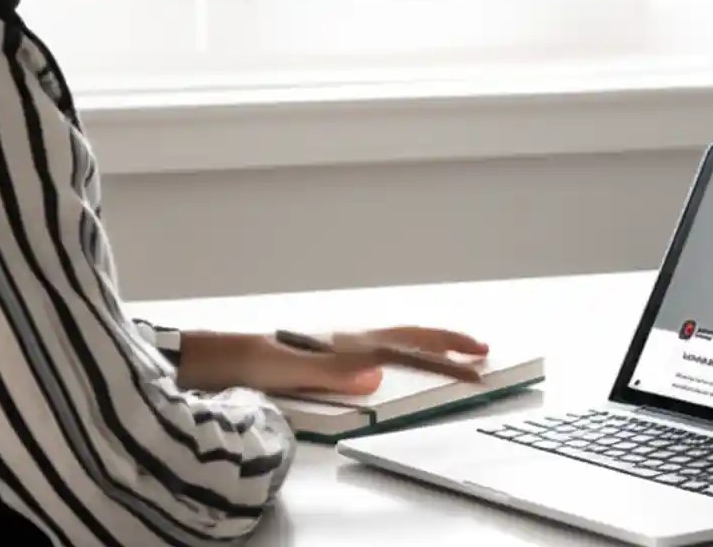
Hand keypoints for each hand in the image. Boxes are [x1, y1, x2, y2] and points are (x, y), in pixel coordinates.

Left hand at [254, 326, 489, 395]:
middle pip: (411, 336)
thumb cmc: (258, 362)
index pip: (407, 348)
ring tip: (459, 349)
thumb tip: (377, 376)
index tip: (474, 367)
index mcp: (349, 344)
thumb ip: (333, 374)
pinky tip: (410, 355)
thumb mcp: (293, 372)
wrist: (229, 354)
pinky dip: (410, 349)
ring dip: (433, 343)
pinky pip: (386, 347)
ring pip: (401, 338)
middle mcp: (352, 340)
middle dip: (450, 343)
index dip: (443, 359)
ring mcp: (346, 344)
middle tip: (483, 351)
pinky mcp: (337, 353)